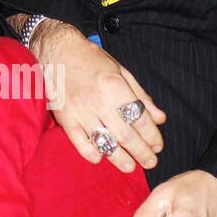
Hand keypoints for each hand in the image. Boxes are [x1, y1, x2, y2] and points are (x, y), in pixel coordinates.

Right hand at [28, 18, 166, 173]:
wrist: (57, 50)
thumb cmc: (90, 59)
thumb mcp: (121, 71)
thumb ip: (141, 96)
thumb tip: (159, 118)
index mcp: (116, 87)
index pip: (140, 119)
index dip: (152, 136)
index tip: (157, 145)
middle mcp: (99, 101)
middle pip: (126, 135)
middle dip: (142, 152)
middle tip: (151, 162)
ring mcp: (80, 110)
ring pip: (104, 142)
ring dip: (120, 158)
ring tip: (130, 167)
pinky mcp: (64, 116)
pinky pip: (78, 141)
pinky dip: (90, 152)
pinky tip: (99, 158)